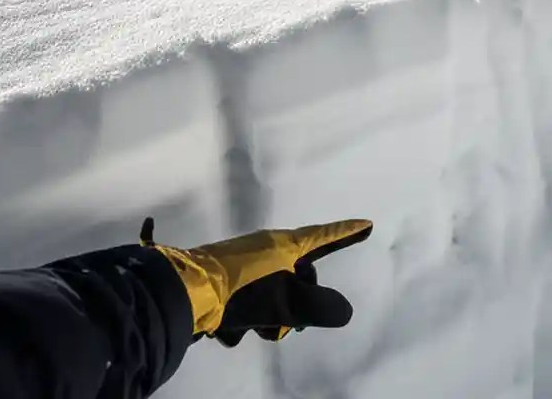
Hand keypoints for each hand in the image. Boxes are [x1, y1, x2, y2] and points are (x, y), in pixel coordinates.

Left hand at [141, 217, 372, 344]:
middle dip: (298, 304)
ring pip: (271, 293)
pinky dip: (242, 318)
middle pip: (298, 276)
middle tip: (290, 324)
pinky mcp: (222, 279)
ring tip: (252, 327)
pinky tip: (228, 327)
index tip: (366, 224)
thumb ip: (320, 308)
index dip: (347, 233)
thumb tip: (344, 311)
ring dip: (267, 317)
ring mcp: (242, 263)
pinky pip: (245, 300)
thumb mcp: (286, 302)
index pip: (325, 237)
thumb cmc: (242, 291)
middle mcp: (265, 248)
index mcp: (284, 246)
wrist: (184, 291)